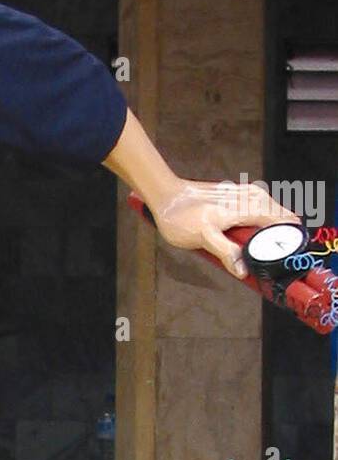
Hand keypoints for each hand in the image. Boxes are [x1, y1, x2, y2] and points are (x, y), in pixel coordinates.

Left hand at [152, 179, 299, 279]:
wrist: (164, 195)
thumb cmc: (179, 216)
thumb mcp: (202, 238)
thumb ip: (225, 252)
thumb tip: (243, 268)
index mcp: (239, 210)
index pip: (272, 219)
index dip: (284, 230)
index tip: (294, 239)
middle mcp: (241, 198)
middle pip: (272, 209)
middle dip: (284, 221)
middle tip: (293, 235)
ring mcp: (236, 192)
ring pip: (265, 201)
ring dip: (275, 212)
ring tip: (284, 223)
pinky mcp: (229, 191)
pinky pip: (254, 197)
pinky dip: (264, 205)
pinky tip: (263, 210)